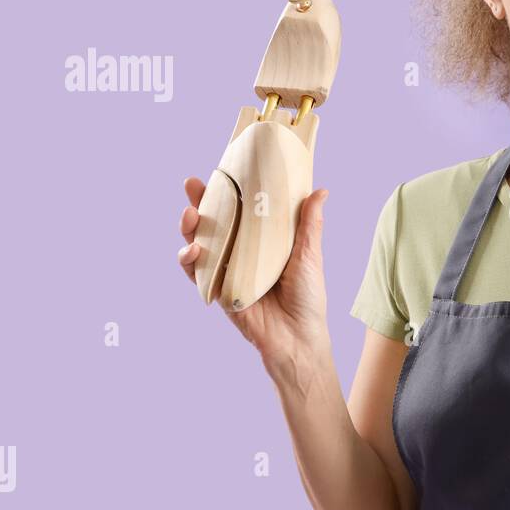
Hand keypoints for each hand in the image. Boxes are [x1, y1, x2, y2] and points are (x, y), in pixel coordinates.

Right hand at [177, 176, 331, 369]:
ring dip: (188, 228)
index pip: (237, 211)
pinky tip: (194, 251)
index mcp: (261, 242)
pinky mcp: (217, 292)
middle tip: (192, 186)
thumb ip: (310, 224)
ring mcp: (226, 272)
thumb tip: (321, 191)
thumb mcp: (309, 255)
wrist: (299, 338)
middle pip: (211, 224)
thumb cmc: (308, 297)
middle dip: (197, 203)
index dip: (224, 192)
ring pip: (198, 245)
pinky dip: (189, 262)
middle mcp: (240, 254)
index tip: (216, 171)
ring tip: (190, 216)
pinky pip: (196, 275)